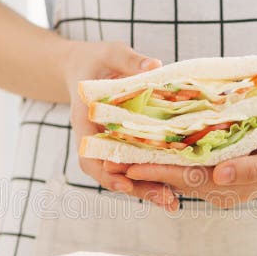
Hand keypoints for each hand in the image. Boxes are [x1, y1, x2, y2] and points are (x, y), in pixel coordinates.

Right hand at [63, 41, 177, 208]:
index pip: (89, 154)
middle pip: (110, 173)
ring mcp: (108, 144)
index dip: (105, 172)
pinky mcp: (122, 144)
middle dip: (137, 189)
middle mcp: (95, 138)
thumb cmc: (95, 59)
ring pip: (123, 174)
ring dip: (146, 189)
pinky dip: (151, 176)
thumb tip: (154, 66)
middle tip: (166, 201)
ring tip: (172, 203)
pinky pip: (134, 163)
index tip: (124, 183)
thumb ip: (128, 60)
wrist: (83, 66)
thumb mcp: (109, 52)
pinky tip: (173, 185)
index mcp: (85, 119)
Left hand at [124, 118, 256, 207]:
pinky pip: (187, 165)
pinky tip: (143, 147)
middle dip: (143, 172)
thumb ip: (252, 170)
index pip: (187, 179)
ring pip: (177, 174)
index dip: (157, 173)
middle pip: (174, 179)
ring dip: (149, 167)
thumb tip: (218, 176)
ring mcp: (217, 180)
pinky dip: (165, 158)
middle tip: (110, 161)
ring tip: (117, 155)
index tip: (130, 166)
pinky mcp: (216, 170)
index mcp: (232, 185)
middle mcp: (219, 187)